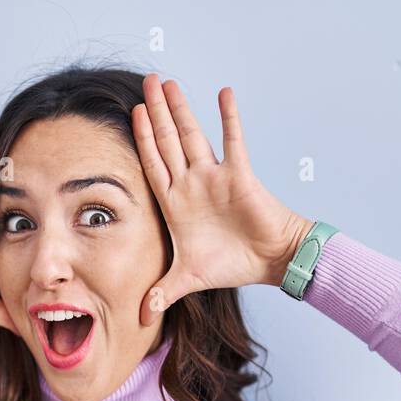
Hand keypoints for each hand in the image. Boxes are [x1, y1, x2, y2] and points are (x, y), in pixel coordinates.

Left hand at [132, 75, 313, 324]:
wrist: (268, 261)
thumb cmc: (231, 264)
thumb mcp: (188, 279)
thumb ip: (162, 292)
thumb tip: (141, 318)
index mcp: (175, 204)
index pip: (153, 165)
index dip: (142, 140)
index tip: (132, 114)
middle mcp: (192, 184)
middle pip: (168, 141)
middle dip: (156, 112)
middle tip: (145, 82)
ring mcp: (215, 177)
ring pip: (193, 135)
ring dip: (181, 109)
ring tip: (169, 81)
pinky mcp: (240, 176)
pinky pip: (233, 141)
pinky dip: (229, 118)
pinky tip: (223, 93)